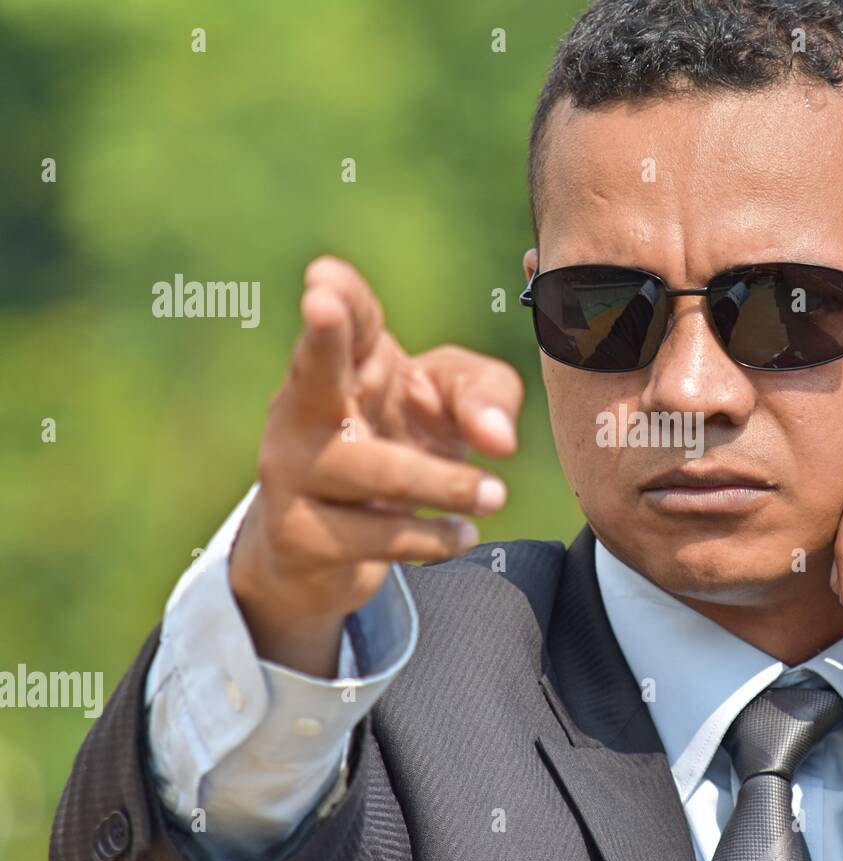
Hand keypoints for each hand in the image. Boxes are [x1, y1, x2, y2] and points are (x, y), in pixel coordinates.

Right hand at [228, 256, 523, 676]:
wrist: (327, 552)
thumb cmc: (397, 447)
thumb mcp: (449, 410)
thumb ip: (486, 396)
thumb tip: (499, 439)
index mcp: (346, 366)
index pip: (347, 321)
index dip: (342, 297)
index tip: (325, 275)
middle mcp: (303, 410)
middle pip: (312, 371)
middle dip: (319, 340)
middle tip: (320, 304)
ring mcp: (292, 472)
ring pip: (375, 470)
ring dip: (446, 484)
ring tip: (495, 495)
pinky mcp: (297, 536)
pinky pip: (377, 536)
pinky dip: (434, 537)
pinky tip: (463, 535)